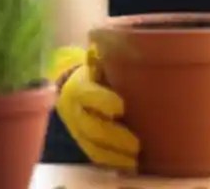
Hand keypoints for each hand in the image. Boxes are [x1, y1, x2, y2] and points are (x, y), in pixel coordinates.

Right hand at [53, 45, 139, 170]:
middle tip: (137, 144)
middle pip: (90, 126)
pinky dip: (113, 163)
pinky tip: (131, 165)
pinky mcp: (83, 143)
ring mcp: (77, 129)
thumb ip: (110, 53)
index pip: (86, 93)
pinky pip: (95, 157)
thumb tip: (127, 43)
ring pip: (92, 146)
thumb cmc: (97, 72)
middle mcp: (73, 110)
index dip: (102, 101)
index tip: (121, 106)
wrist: (73, 89)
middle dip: (114, 137)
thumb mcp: (101, 59)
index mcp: (78, 86)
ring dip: (115, 156)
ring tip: (136, 160)